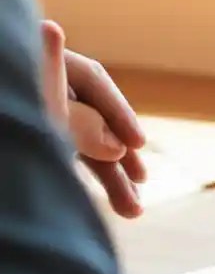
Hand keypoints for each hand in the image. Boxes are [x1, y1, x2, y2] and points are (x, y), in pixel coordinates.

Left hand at [40, 21, 146, 217]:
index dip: (118, 113)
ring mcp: (32, 112)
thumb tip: (117, 146)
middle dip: (117, 154)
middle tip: (141, 183)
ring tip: (132, 211)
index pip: (94, 82)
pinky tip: (105, 196)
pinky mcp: (25, 139)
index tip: (137, 144)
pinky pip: (58, 154)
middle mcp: (40, 85)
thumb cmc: (8, 115)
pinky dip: (81, 176)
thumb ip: (82, 126)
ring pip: (77, 142)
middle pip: (90, 117)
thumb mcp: (45, 118)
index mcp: (44, 62)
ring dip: (106, 176)